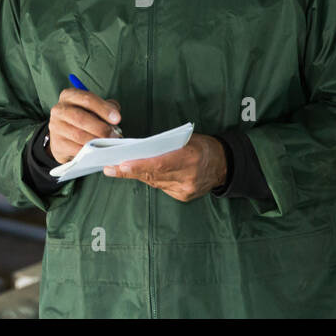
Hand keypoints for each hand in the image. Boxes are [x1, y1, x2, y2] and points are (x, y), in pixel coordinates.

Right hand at [46, 88, 121, 164]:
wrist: (64, 136)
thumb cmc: (83, 118)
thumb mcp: (94, 108)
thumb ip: (106, 107)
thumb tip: (115, 116)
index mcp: (69, 95)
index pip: (87, 99)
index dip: (104, 109)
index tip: (117, 119)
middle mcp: (59, 109)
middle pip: (81, 118)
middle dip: (101, 128)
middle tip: (114, 135)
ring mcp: (55, 127)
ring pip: (78, 135)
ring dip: (96, 140)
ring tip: (109, 143)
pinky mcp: (57, 143)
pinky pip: (75, 148)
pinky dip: (89, 151)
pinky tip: (98, 151)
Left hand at [103, 133, 226, 201]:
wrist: (225, 165)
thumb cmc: (203, 146)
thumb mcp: (188, 139)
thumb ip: (165, 146)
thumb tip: (139, 150)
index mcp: (191, 157)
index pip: (160, 164)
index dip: (139, 166)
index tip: (121, 164)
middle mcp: (188, 176)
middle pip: (153, 175)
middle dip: (129, 171)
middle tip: (109, 168)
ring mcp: (186, 189)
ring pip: (155, 182)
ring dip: (137, 175)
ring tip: (118, 169)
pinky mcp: (184, 196)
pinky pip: (162, 187)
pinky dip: (151, 179)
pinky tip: (141, 174)